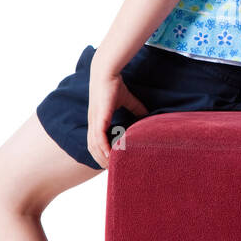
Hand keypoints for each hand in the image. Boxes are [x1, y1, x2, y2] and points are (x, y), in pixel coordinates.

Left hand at [87, 53, 148, 169]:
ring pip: (94, 145)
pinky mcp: (98, 118)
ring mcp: (94, 121)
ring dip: (102, 157)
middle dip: (101, 159)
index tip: (111, 160)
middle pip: (92, 147)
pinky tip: (109, 155)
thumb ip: (136, 108)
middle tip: (112, 169)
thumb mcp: (127, 99)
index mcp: (97, 120)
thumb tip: (148, 114)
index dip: (102, 152)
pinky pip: (98, 138)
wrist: (106, 72)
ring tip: (111, 166)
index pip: (96, 141)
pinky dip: (103, 148)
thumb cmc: (114, 84)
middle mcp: (93, 123)